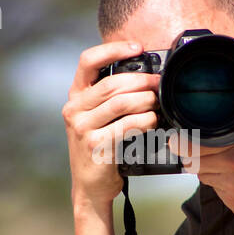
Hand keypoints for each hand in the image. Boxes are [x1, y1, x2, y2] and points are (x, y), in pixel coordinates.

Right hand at [62, 41, 160, 210]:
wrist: (90, 186)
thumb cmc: (100, 147)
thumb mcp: (97, 117)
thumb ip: (111, 97)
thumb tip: (146, 76)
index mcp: (75, 96)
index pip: (88, 61)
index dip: (113, 49)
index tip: (137, 47)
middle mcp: (74, 109)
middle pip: (112, 83)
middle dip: (142, 80)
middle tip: (159, 84)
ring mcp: (82, 128)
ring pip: (121, 103)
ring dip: (146, 100)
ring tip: (157, 103)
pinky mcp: (95, 145)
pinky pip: (127, 125)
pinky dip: (145, 121)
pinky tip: (153, 121)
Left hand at [186, 99, 233, 234]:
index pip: (195, 142)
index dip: (184, 139)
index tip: (181, 136)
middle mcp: (231, 167)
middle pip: (192, 160)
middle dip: (191, 153)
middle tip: (199, 147)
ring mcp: (231, 189)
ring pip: (203, 175)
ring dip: (207, 167)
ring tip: (227, 161)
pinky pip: (218, 190)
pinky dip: (223, 182)